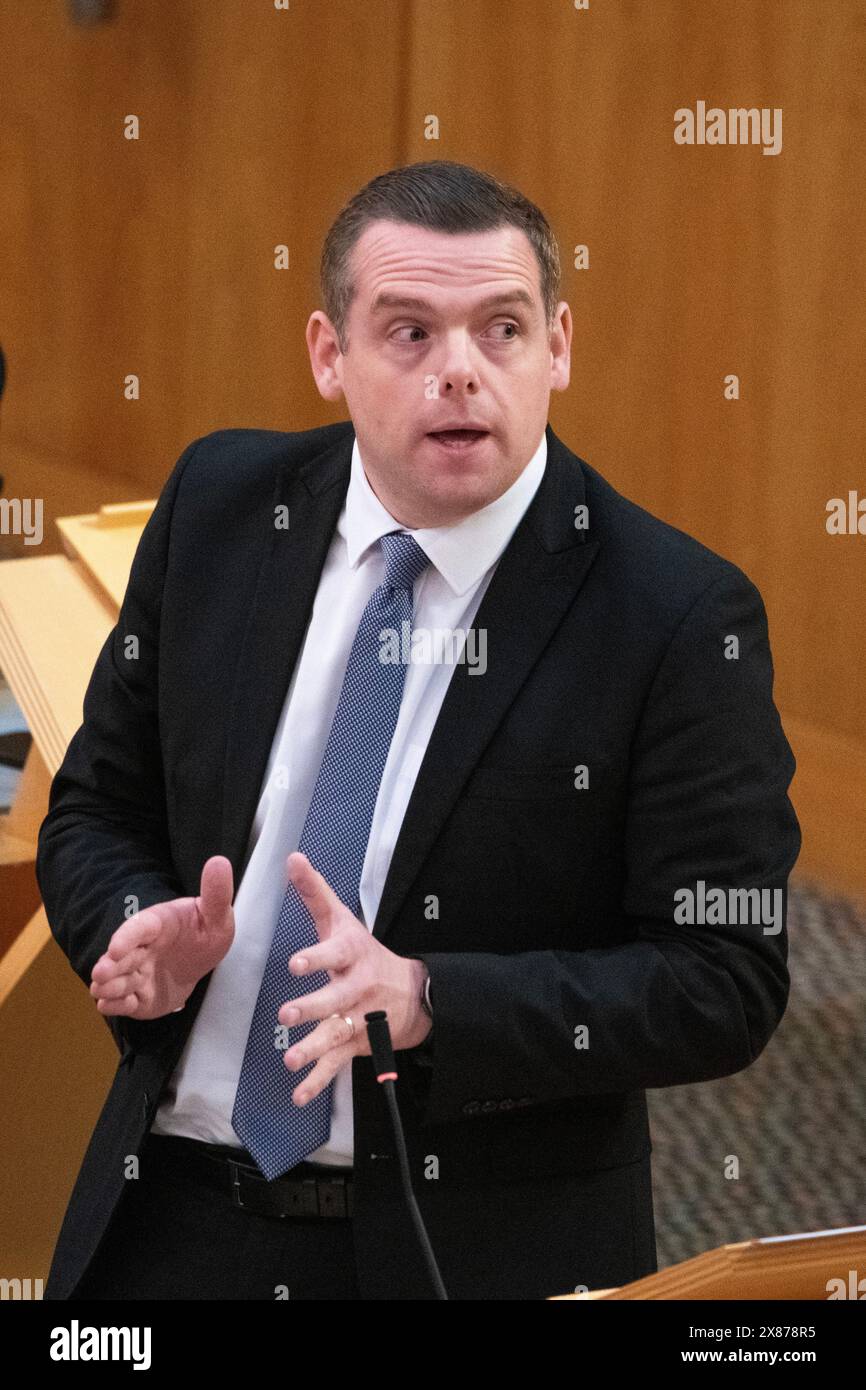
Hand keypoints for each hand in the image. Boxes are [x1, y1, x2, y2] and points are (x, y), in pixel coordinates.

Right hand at [89, 855, 234, 1019]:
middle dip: (109, 966)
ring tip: (105, 991)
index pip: (138, 927)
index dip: (126, 937)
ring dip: (110, 986)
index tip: (115, 949)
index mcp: (157, 924)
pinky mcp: (137, 996)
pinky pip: (120, 1002)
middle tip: (101, 975)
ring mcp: (137, 972)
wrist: (198, 961)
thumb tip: (219, 862)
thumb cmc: (204, 933)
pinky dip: (115, 1005)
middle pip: (120, 957)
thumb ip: (216, 894)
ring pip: (116, 980)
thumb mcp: (217, 916)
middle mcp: (141, 948)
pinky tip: (112, 1004)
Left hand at [277, 851, 431, 1106]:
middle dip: (312, 1008)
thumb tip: (291, 857)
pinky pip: (335, 1066)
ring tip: (291, 1060)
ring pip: (334, 1036)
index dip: (316, 958)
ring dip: (313, 1049)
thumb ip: (314, 892)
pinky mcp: (353, 1045)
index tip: (296, 962)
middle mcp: (356, 989)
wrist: (412, 994)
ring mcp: (356, 1020)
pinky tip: (298, 1094)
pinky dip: (317, 1082)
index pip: (334, 954)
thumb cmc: (365, 952)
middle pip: (335, 1000)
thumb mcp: (344, 919)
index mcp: (352, 956)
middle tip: (286, 1014)